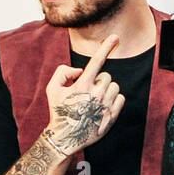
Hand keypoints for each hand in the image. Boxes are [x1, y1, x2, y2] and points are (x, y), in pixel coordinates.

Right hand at [42, 33, 124, 155]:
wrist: (66, 137)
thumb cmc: (59, 111)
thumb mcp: (52, 89)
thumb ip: (62, 72)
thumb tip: (80, 70)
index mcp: (82, 85)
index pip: (97, 61)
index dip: (106, 47)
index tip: (115, 37)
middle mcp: (96, 93)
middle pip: (106, 76)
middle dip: (97, 80)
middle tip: (87, 93)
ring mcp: (106, 104)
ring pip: (114, 86)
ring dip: (106, 89)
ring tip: (94, 101)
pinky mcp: (113, 115)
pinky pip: (120, 97)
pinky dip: (113, 99)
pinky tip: (102, 106)